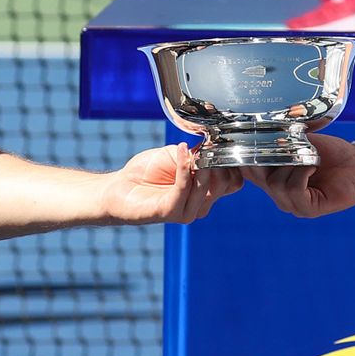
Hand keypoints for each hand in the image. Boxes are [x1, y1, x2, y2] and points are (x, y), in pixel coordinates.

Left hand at [100, 143, 241, 224]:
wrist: (119, 187)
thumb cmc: (148, 171)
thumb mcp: (179, 155)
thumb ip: (199, 153)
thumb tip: (215, 143)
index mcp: (206, 192)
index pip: (235, 181)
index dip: (233, 162)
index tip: (224, 143)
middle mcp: (201, 204)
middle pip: (226, 183)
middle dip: (219, 161)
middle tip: (207, 145)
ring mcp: (187, 211)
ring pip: (207, 185)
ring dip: (200, 163)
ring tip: (190, 148)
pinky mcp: (171, 212)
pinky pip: (184, 186)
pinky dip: (184, 166)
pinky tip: (181, 150)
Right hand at [242, 134, 354, 217]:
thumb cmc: (331, 153)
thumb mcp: (300, 142)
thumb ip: (278, 140)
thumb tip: (257, 126)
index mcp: (273, 179)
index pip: (246, 170)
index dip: (243, 155)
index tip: (247, 137)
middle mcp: (279, 195)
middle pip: (257, 176)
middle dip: (270, 155)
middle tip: (289, 143)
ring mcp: (293, 204)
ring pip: (276, 184)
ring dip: (292, 164)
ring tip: (309, 157)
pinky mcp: (309, 209)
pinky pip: (294, 190)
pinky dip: (302, 173)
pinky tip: (313, 166)